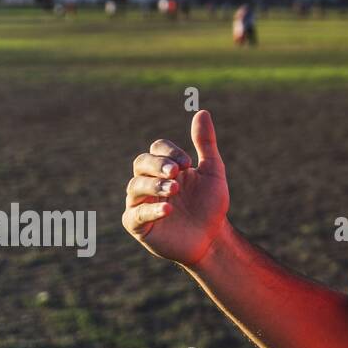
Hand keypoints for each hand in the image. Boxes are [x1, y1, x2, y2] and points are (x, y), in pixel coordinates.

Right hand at [123, 110, 229, 267]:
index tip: (187, 163)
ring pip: (135, 187)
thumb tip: (202, 111)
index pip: (156, 149)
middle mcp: (149, 182)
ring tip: (175, 190)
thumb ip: (206, 143)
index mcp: (165, 167)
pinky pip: (135, 215)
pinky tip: (168, 209)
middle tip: (176, 172)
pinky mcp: (138, 225)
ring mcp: (141, 203)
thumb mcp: (212, 171)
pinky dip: (150, 210)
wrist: (213, 236)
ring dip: (154, 186)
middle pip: (141, 163)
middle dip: (157, 165)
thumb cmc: (210, 203)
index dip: (169, 152)